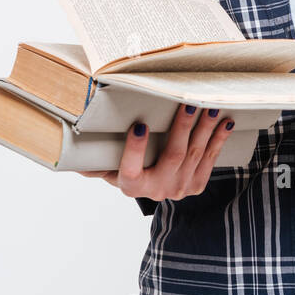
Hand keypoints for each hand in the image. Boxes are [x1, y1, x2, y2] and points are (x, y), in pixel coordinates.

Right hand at [78, 103, 235, 200]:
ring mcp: (179, 188)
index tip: (138, 125)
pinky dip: (218, 140)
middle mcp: (156, 190)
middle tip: (189, 103)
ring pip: (194, 154)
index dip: (134, 149)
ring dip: (204, 128)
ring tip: (210, 105)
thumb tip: (70, 152)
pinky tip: (224, 122)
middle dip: (182, 127)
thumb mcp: (108, 168)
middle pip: (172, 156)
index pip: (129, 169)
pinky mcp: (196, 184)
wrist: (152, 192)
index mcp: (130, 185)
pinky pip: (209, 159)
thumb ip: (94, 161)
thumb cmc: (128, 171)